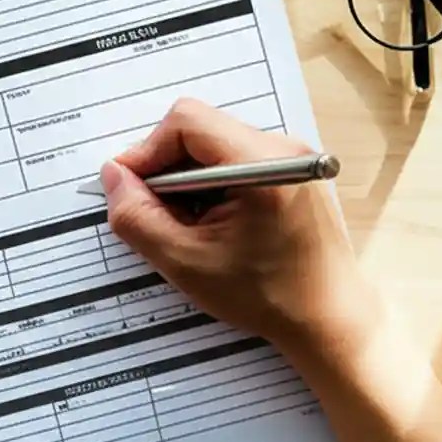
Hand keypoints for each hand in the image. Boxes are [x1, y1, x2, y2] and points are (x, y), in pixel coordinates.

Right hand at [101, 99, 380, 361]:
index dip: (147, 151)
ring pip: (214, 145)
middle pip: (199, 130)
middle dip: (166, 168)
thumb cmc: (266, 296)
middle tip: (159, 215)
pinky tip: (213, 225)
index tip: (129, 189)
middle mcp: (282, 147)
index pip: (186, 122)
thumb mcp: (184, 262)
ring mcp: (291, 157)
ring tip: (189, 226)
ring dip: (187, 180)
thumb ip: (138, 217)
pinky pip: (234, 160)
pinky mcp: (291, 171)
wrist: (328, 319)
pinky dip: (210, 186)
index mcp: (261, 164)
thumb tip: (113, 176)